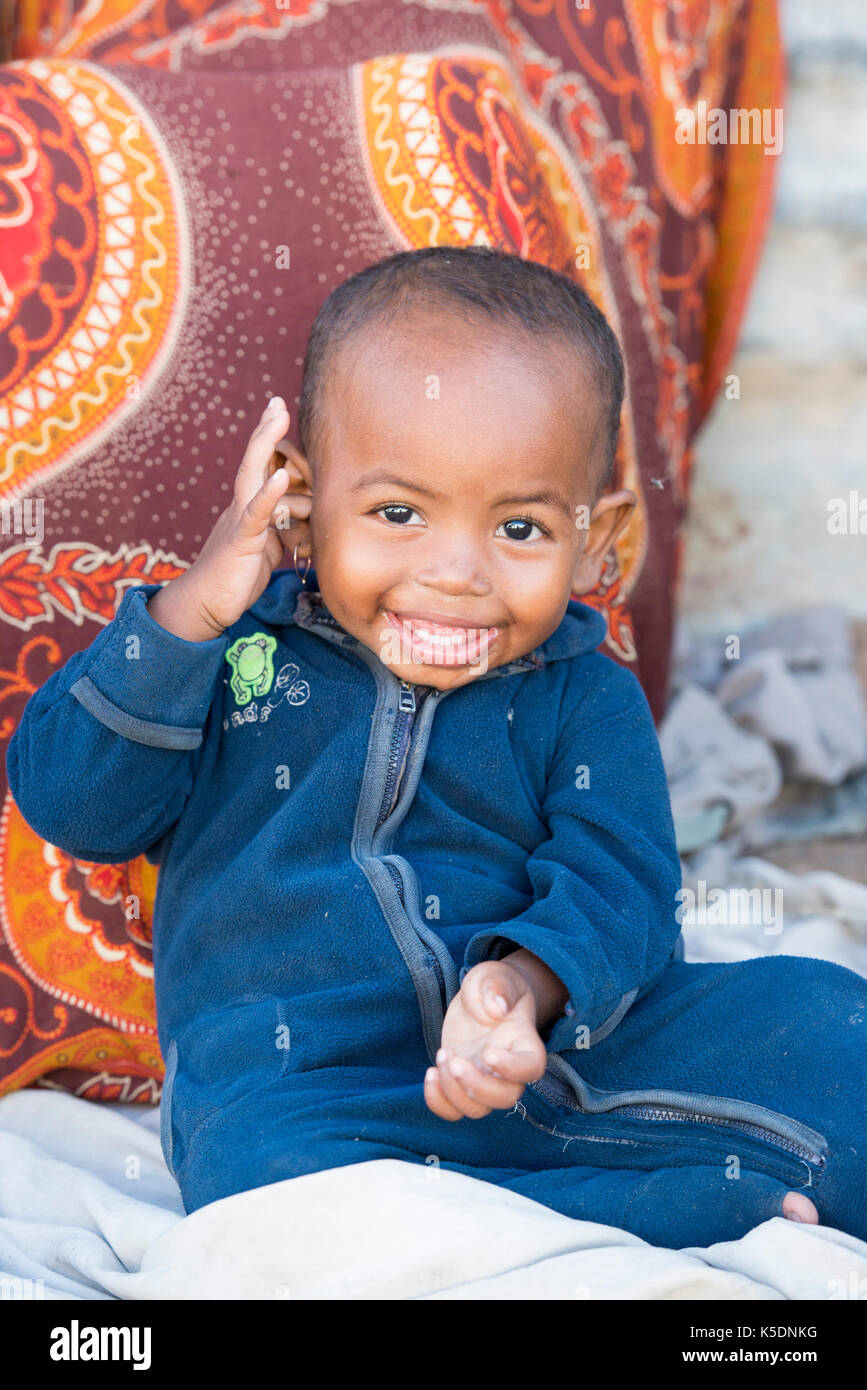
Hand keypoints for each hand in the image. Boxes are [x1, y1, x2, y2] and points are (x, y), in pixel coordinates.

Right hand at [147, 396, 312, 641]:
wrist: (204, 604)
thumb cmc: (235, 577)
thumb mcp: (266, 548)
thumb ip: (281, 528)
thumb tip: (303, 517)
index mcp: (247, 508)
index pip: (260, 468)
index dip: (269, 441)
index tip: (278, 412)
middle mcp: (240, 507)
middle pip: (253, 460)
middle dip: (266, 430)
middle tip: (277, 402)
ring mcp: (238, 521)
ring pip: (251, 475)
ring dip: (265, 445)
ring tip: (278, 418)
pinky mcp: (241, 541)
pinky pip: (255, 513)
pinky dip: (269, 493)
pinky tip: (280, 475)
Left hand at [424, 959, 547, 1120]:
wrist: (481, 998)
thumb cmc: (493, 986)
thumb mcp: (494, 975)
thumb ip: (497, 987)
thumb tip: (496, 1009)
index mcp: (524, 1042)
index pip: (531, 1068)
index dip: (512, 1068)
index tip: (488, 1052)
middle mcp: (509, 1070)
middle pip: (505, 1098)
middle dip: (476, 1085)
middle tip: (453, 1059)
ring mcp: (485, 1080)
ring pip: (478, 1109)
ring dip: (453, 1090)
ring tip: (442, 1056)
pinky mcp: (462, 1084)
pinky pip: (454, 1111)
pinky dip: (438, 1102)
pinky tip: (430, 1073)